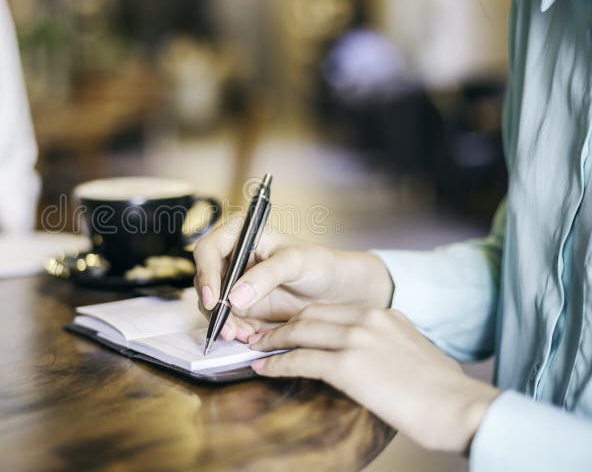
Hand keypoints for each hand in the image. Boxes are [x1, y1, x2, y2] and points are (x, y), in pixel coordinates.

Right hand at [193, 223, 392, 341]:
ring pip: (212, 304)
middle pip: (205, 280)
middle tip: (226, 327)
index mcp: (239, 233)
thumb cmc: (319, 265)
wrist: (334, 291)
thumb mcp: (295, 263)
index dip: (206, 274)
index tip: (214, 299)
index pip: (208, 250)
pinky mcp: (241, 305)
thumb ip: (265, 276)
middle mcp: (231, 256)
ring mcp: (234, 282)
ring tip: (241, 335)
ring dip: (222, 322)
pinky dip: (234, 329)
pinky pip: (227, 319)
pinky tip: (250, 336)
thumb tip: (234, 297)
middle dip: (213, 306)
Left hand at [249, 304, 499, 452]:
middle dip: (283, 326)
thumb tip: (370, 361)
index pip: (331, 309)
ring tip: (256, 350)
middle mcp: (368, 319)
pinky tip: (263, 368)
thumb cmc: (444, 392)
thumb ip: (389, 347)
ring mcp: (356, 339)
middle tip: (262, 336)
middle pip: (310, 315)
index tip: (288, 328)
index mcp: (384, 314)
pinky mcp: (348, 364)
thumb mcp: (414, 354)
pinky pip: (300, 359)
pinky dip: (276, 364)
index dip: (303, 319)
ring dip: (273, 342)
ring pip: (300, 332)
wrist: (459, 407)